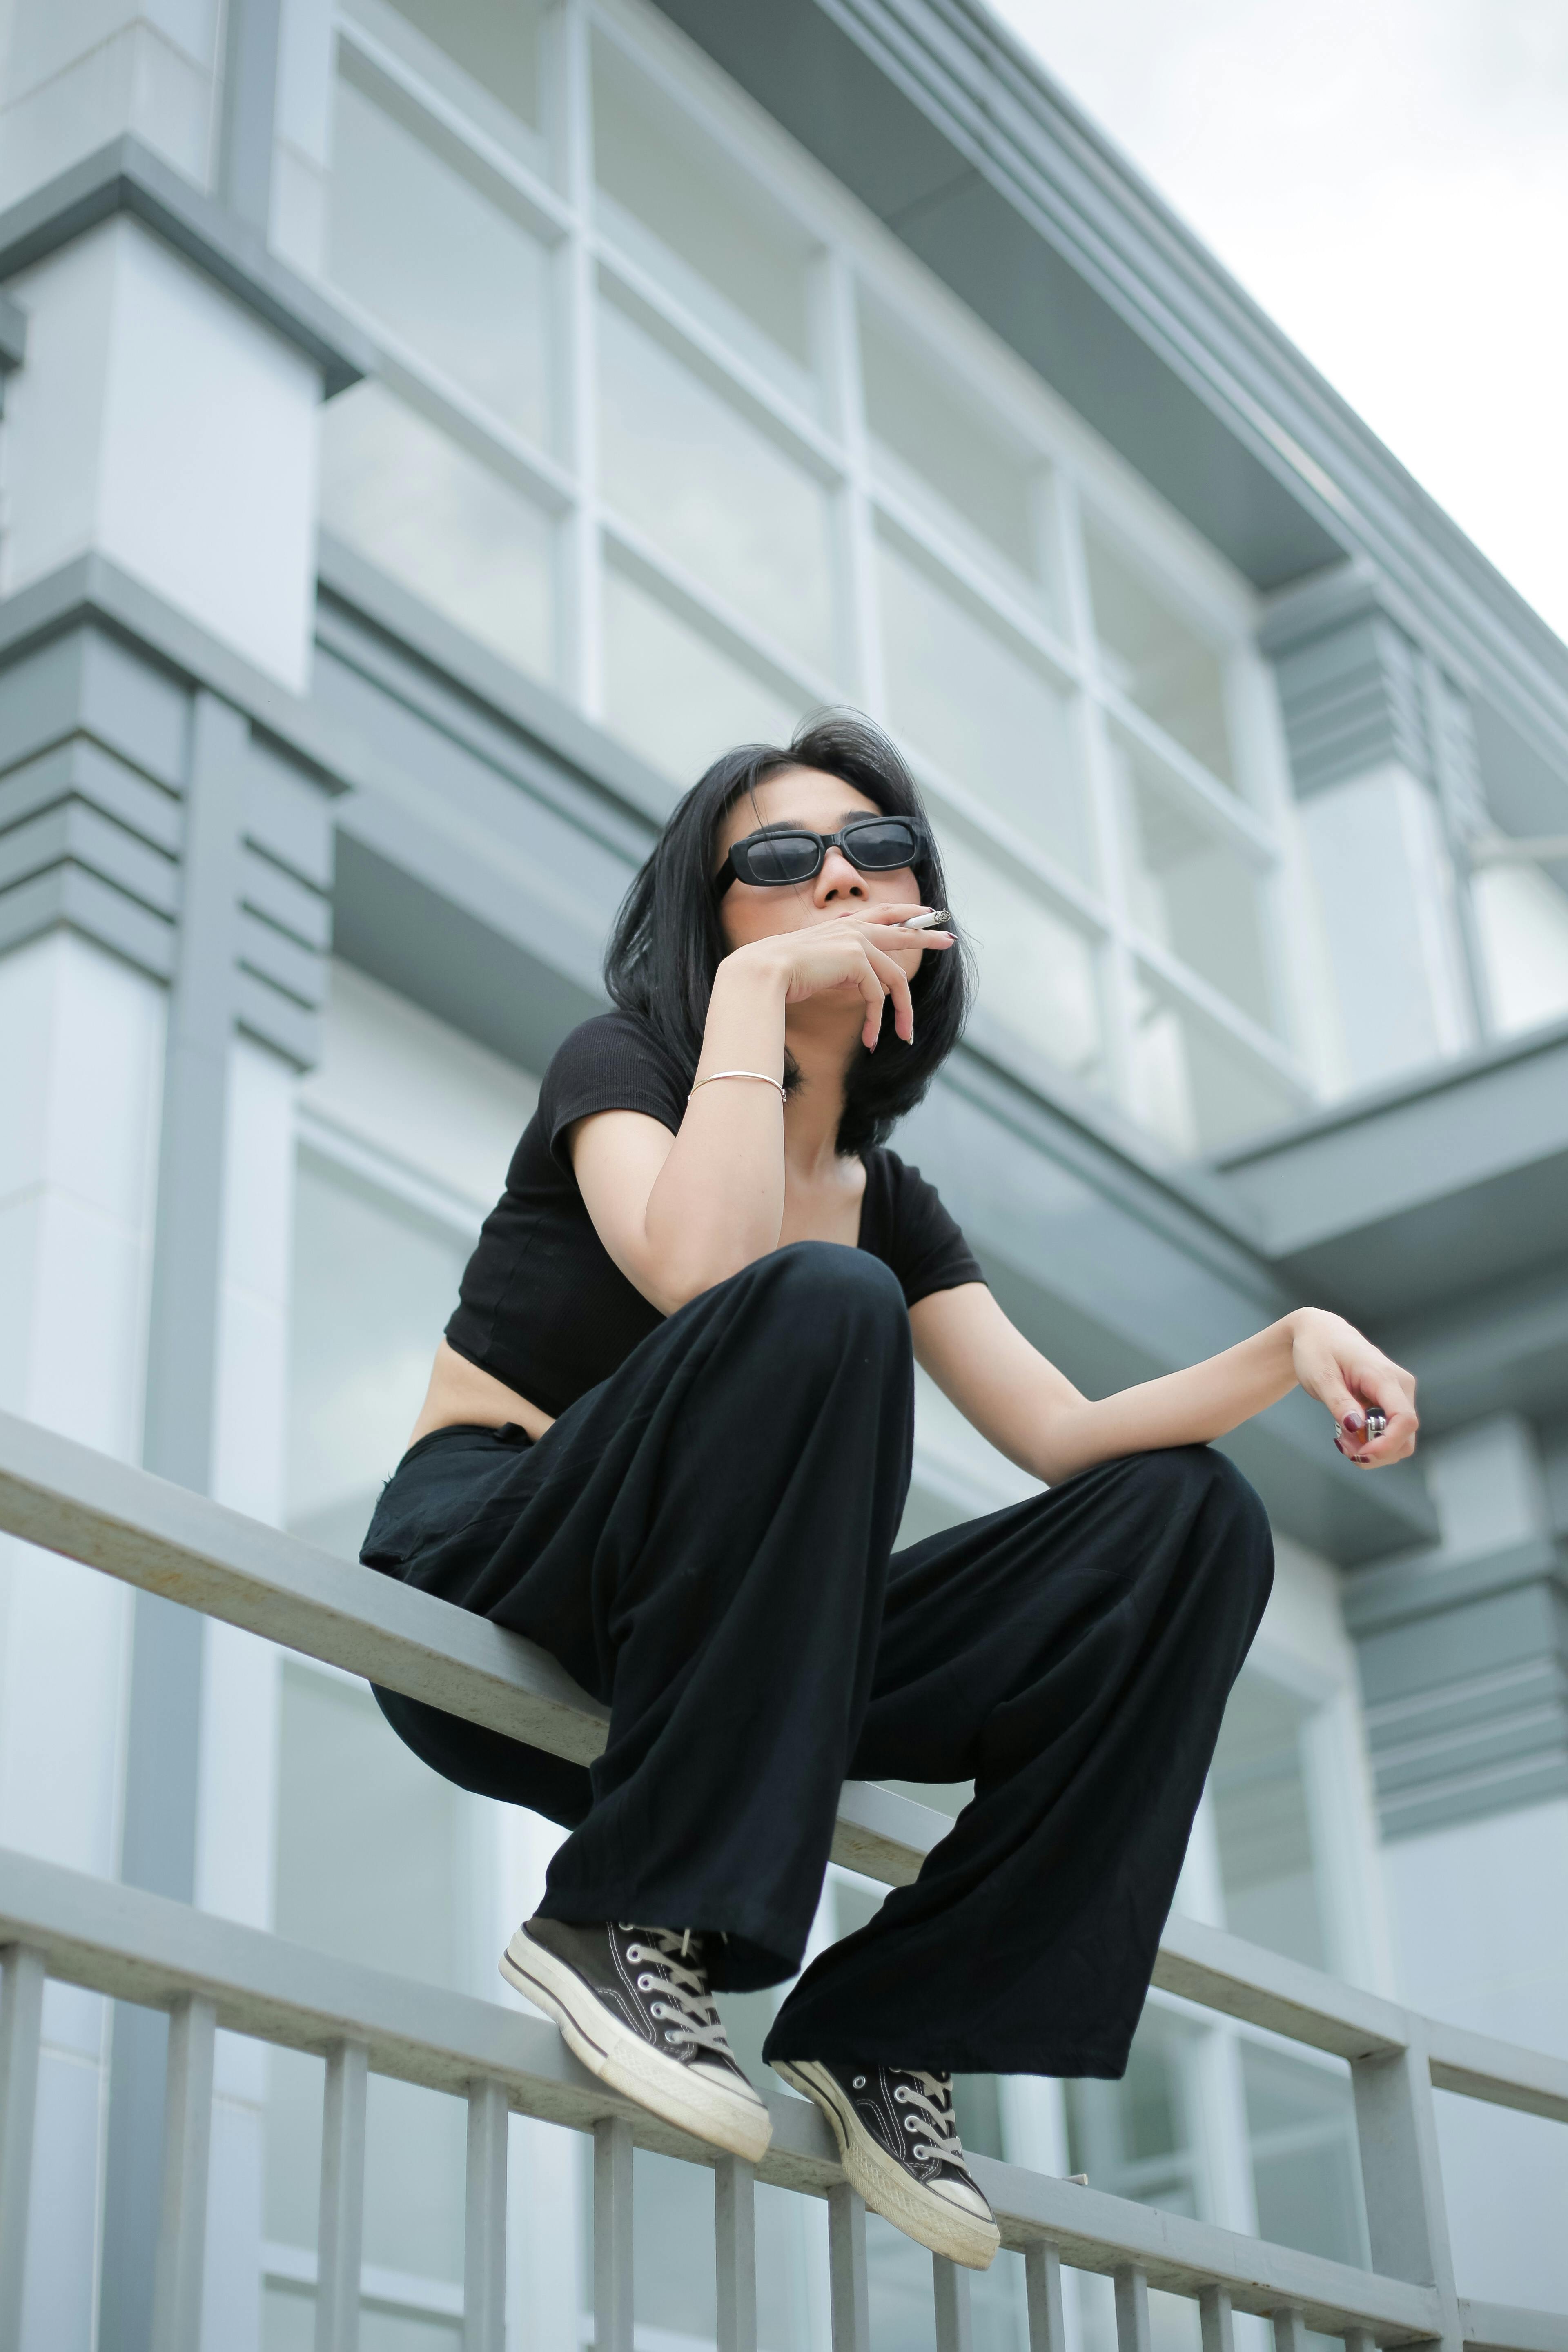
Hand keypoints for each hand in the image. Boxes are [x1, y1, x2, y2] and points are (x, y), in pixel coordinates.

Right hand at [725, 904, 953, 1049]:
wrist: (763, 972)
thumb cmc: (781, 973)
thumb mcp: (817, 964)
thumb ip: (841, 964)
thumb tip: (860, 979)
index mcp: (844, 925)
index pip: (883, 912)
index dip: (908, 913)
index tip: (928, 915)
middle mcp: (854, 928)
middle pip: (902, 932)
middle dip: (928, 938)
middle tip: (950, 941)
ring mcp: (857, 941)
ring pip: (895, 978)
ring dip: (903, 1011)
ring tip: (906, 1035)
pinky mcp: (857, 960)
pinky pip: (877, 996)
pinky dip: (877, 1022)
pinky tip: (870, 1040)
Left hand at [1289, 1308, 1417, 1465]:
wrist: (1320, 1332)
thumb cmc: (1318, 1349)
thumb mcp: (1320, 1376)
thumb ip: (1339, 1402)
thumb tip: (1356, 1427)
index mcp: (1384, 1377)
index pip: (1404, 1419)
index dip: (1387, 1445)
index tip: (1360, 1455)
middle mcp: (1400, 1385)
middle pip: (1405, 1437)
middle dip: (1376, 1452)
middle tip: (1342, 1446)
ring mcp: (1398, 1394)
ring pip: (1399, 1439)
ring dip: (1372, 1449)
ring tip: (1342, 1438)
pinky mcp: (1391, 1401)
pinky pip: (1390, 1431)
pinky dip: (1371, 1441)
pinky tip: (1348, 1432)